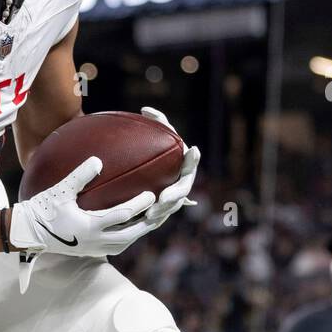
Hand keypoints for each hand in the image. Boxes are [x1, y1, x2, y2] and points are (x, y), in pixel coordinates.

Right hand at [10, 156, 156, 258]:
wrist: (27, 233)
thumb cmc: (42, 210)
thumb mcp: (60, 191)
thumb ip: (80, 176)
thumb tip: (98, 160)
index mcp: (89, 226)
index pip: (122, 215)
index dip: (140, 204)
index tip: (152, 193)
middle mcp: (96, 241)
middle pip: (131, 233)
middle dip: (148, 221)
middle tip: (162, 207)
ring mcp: (95, 249)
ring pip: (127, 242)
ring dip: (141, 230)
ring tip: (154, 217)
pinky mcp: (92, 251)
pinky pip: (118, 245)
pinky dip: (130, 235)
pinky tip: (135, 226)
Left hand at [140, 107, 199, 228]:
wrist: (150, 174)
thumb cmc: (156, 149)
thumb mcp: (157, 135)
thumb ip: (157, 122)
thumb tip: (145, 110)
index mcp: (184, 165)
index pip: (190, 163)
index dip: (192, 159)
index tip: (192, 151)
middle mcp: (182, 182)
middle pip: (182, 190)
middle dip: (175, 195)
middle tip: (164, 198)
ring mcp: (174, 197)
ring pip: (171, 206)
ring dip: (163, 210)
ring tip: (150, 214)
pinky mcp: (163, 209)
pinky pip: (160, 215)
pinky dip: (153, 218)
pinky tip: (139, 221)